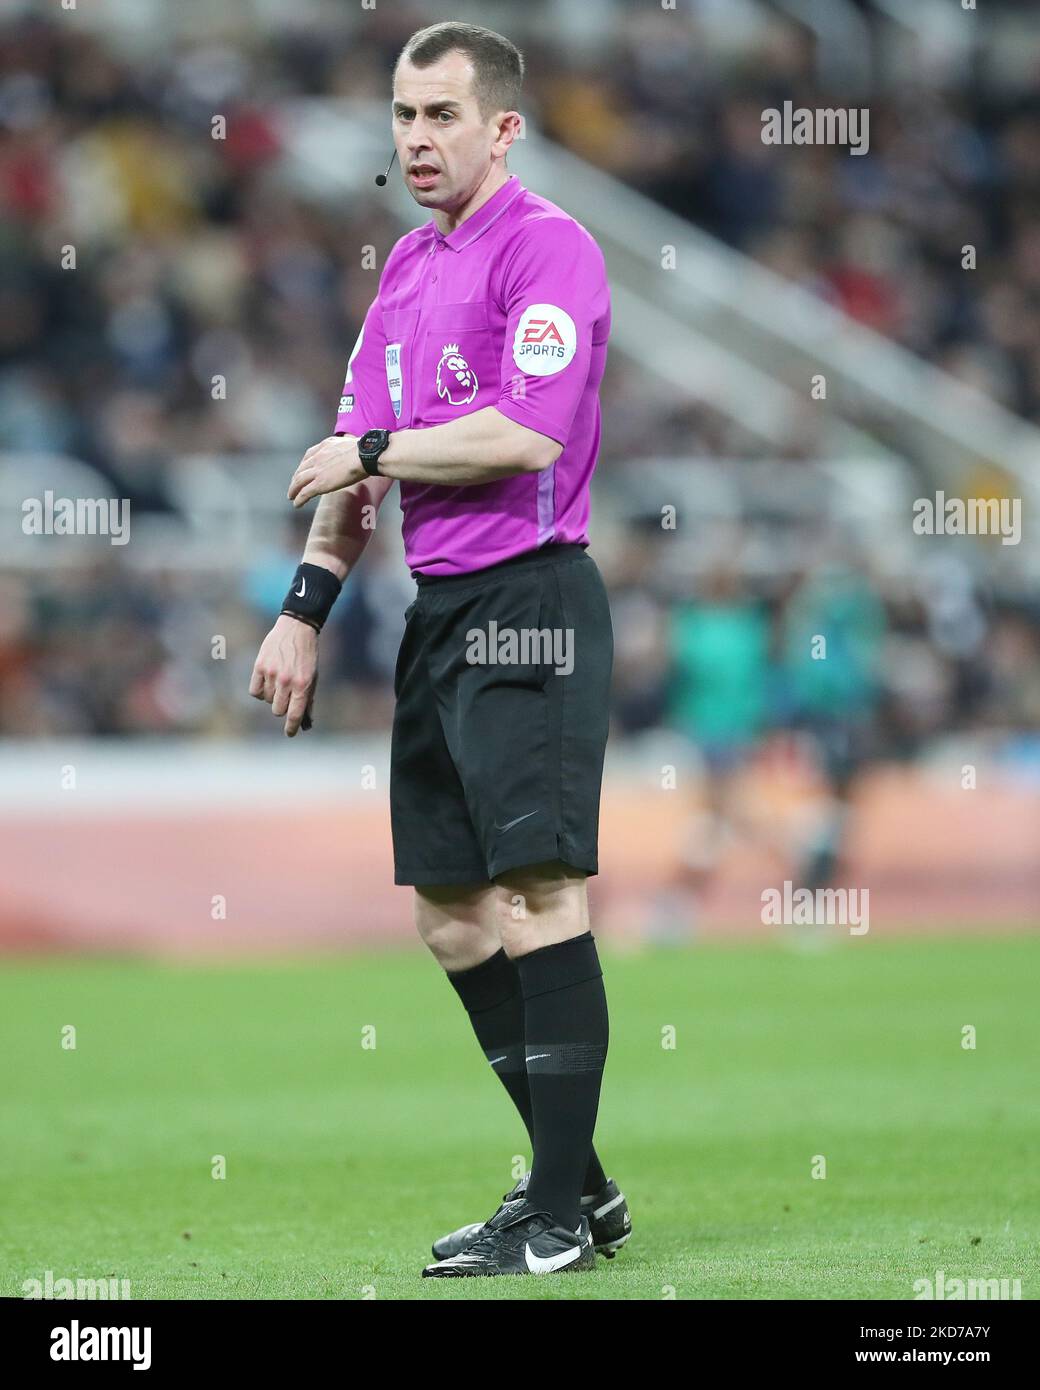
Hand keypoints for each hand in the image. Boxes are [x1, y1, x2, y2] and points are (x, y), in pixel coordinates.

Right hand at [249, 614, 318, 736]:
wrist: (297, 628)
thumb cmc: (307, 656)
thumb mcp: (313, 677)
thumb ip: (309, 700)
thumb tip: (306, 724)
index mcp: (303, 685)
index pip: (295, 714)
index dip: (291, 728)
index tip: (290, 733)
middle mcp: (286, 681)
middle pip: (278, 710)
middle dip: (282, 708)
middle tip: (286, 698)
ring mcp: (271, 674)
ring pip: (267, 701)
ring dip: (272, 697)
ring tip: (279, 683)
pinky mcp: (259, 666)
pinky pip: (254, 691)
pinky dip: (260, 692)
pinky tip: (267, 683)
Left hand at [288, 435, 365, 506]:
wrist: (365, 456)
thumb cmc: (364, 451)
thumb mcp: (350, 443)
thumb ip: (345, 449)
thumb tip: (353, 452)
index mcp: (324, 446)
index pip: (308, 456)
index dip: (303, 465)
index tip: (302, 471)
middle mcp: (317, 457)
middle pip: (301, 469)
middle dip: (295, 478)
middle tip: (293, 486)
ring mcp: (317, 470)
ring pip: (299, 481)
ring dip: (293, 490)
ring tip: (291, 496)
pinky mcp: (320, 483)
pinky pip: (304, 492)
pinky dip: (298, 499)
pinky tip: (296, 504)